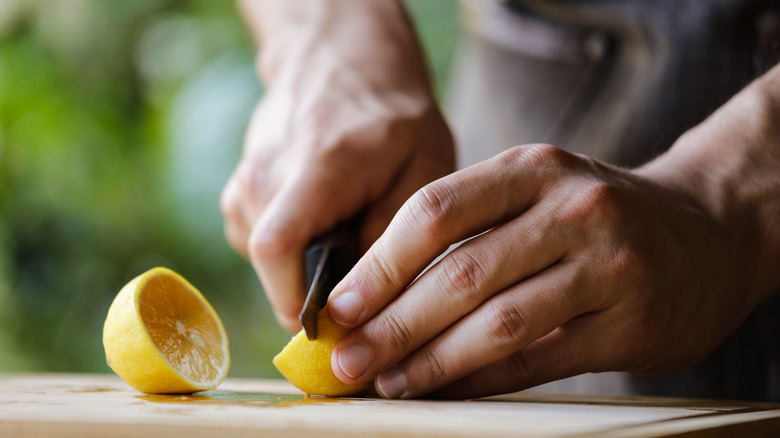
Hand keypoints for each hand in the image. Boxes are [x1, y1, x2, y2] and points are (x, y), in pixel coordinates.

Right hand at [220, 47, 453, 330]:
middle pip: (271, 268)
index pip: (277, 249)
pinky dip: (294, 249)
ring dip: (306, 267)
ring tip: (346, 232)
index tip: (342, 324)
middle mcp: (265, 174)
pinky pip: (261, 245)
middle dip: (314, 290)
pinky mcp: (239, 191)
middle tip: (361, 278)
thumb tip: (362, 306)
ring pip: (266, 263)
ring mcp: (244, 181)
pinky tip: (324, 220)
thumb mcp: (423, 170)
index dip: (300, 302)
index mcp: (316, 167)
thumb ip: (394, 237)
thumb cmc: (393, 118)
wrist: (342, 62)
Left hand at [326, 138, 769, 398]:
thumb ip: (468, 231)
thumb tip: (378, 293)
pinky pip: (537, 359)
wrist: (706, 231)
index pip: (435, 210)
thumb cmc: (596, 216)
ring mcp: (607, 265)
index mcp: (532, 169)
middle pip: (461, 272)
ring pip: (498, 322)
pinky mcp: (629, 322)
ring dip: (431, 360)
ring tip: (387, 381)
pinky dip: (482, 380)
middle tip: (348, 357)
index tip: (338, 305)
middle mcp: (571, 209)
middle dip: (393, 323)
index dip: (379, 264)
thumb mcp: (537, 192)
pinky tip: (444, 390)